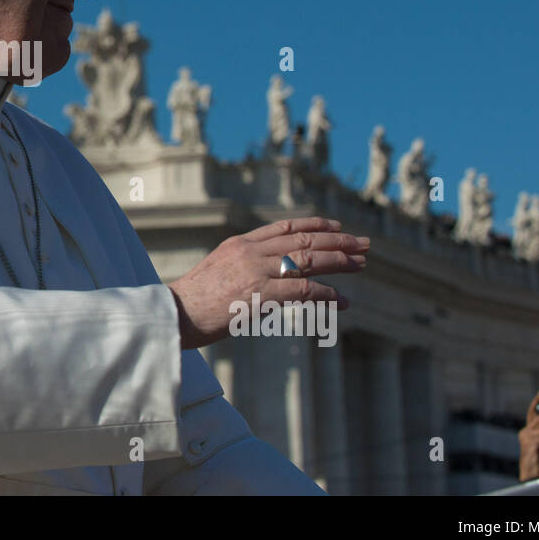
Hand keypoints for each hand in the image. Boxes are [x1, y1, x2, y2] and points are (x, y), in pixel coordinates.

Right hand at [167, 217, 367, 349]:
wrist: (175, 314)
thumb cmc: (194, 300)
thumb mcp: (219, 270)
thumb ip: (245, 266)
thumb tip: (272, 277)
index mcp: (240, 243)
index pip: (285, 227)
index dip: (315, 225)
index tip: (337, 228)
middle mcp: (250, 251)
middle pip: (303, 240)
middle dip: (337, 242)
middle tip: (363, 245)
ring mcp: (256, 271)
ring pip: (308, 260)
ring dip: (339, 262)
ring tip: (361, 265)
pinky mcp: (261, 294)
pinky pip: (303, 290)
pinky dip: (327, 295)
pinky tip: (343, 301)